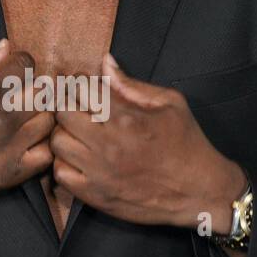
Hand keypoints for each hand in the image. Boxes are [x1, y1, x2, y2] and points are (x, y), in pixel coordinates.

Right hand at [0, 39, 54, 219]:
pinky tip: (28, 143)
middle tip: (21, 96)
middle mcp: (4, 116)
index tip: (13, 73)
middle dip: (34, 88)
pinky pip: (48, 153)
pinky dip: (43, 146)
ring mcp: (11, 146)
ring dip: (40, 116)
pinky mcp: (13, 171)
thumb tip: (5, 47)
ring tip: (25, 119)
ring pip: (50, 120)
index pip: (27, 63)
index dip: (20, 64)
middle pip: (44, 90)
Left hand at [49, 51, 246, 230]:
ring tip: (79, 133)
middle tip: (80, 108)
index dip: (80, 83)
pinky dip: (65, 162)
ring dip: (64, 133)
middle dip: (68, 104)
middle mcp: (108, 145)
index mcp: (126, 118)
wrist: (199, 192)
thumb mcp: (170, 103)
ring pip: (57, 142)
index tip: (86, 87)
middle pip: (62, 113)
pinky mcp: (95, 195)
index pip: (80, 88)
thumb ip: (132, 84)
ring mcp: (99, 172)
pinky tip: (80, 158)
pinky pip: (60, 173)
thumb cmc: (187, 144)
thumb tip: (105, 61)